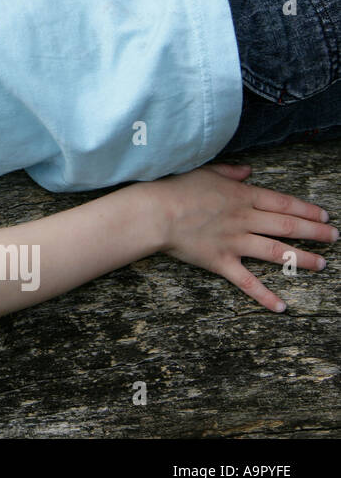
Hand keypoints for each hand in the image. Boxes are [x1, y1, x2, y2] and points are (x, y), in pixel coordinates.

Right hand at [147, 163, 336, 312]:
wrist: (155, 213)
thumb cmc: (175, 188)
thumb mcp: (204, 172)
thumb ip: (229, 172)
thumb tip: (248, 171)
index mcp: (242, 196)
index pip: (283, 203)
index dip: (306, 210)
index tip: (324, 216)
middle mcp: (244, 219)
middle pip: (287, 226)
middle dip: (315, 232)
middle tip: (335, 238)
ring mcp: (235, 242)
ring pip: (277, 252)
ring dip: (303, 259)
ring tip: (323, 264)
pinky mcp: (221, 262)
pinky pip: (247, 281)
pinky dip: (265, 296)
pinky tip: (282, 307)